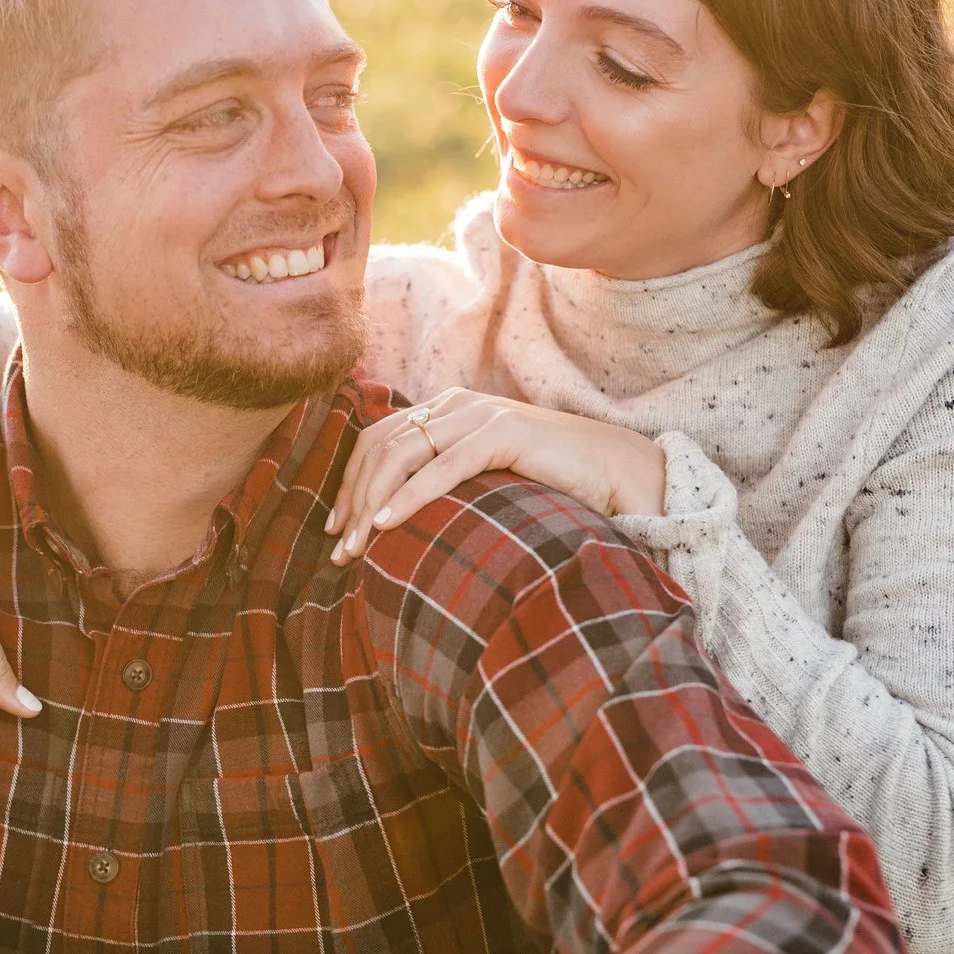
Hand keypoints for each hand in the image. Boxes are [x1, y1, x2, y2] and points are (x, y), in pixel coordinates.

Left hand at [327, 387, 667, 562]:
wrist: (617, 470)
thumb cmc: (551, 484)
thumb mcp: (486, 478)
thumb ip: (447, 479)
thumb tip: (398, 520)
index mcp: (448, 409)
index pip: (378, 439)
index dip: (350, 483)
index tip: (336, 529)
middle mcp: (457, 404)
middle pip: (381, 446)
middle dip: (352, 499)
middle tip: (337, 549)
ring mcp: (480, 414)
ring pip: (402, 455)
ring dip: (371, 504)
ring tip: (355, 548)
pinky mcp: (504, 432)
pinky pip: (443, 466)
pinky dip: (409, 497)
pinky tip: (386, 525)